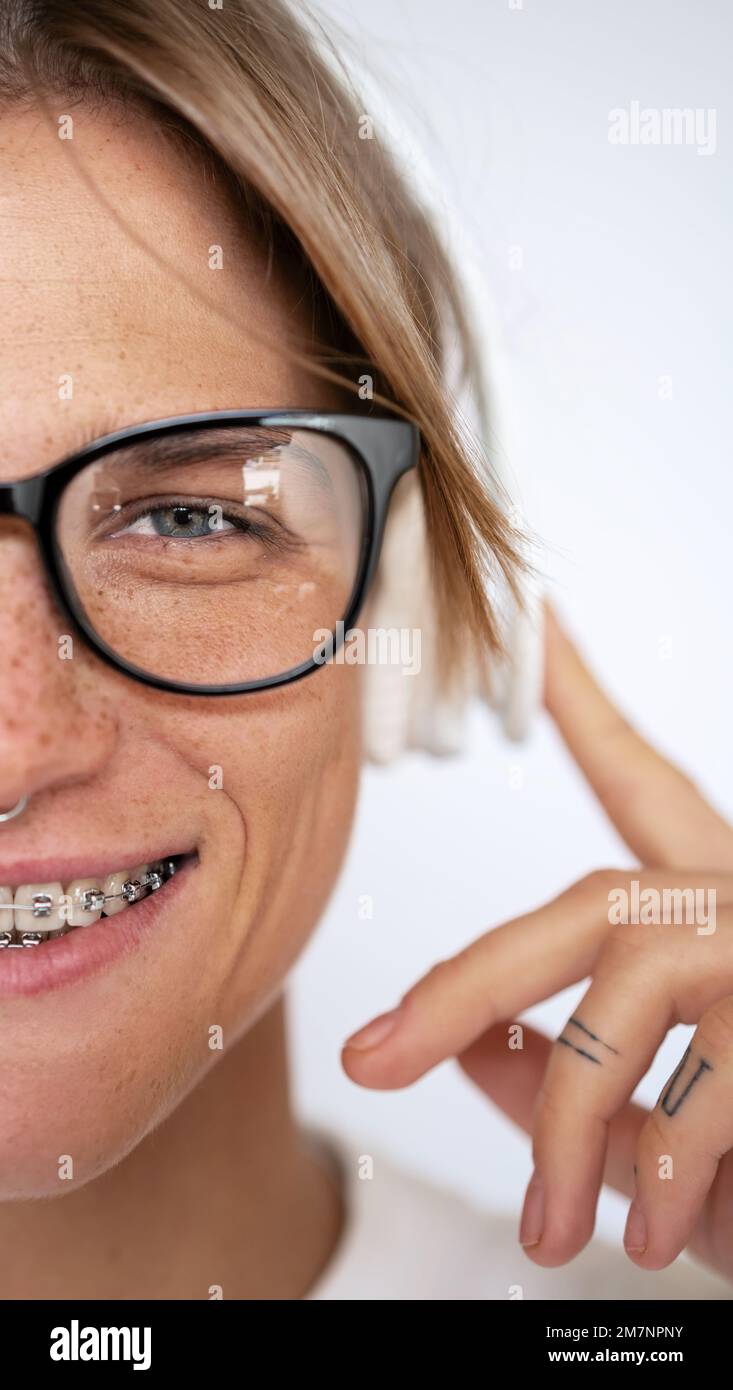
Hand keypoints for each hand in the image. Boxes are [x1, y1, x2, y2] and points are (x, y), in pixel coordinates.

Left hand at [341, 606, 732, 1280]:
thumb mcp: (649, 1129)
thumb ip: (558, 1077)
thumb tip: (463, 1041)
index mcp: (711, 907)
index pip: (643, 785)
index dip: (591, 704)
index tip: (540, 623)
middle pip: (583, 906)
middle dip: (465, 983)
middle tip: (371, 1060)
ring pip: (625, 1003)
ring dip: (569, 1129)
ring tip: (548, 1229)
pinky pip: (708, 1089)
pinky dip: (665, 1171)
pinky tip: (648, 1233)